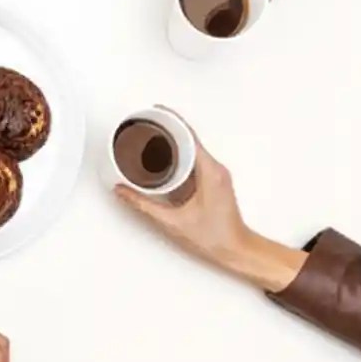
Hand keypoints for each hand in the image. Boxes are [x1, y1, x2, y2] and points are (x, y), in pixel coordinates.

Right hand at [114, 136, 305, 291]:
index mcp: (209, 171)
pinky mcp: (213, 180)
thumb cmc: (216, 237)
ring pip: (191, 148)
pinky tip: (163, 158)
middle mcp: (215, 168)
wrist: (237, 250)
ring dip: (172, 141)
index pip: (188, 135)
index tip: (155, 111)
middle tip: (146, 123)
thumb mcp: (172, 221)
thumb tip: (123, 191)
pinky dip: (178, 154)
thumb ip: (142, 204)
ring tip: (150, 138)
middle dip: (166, 127)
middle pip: (189, 137)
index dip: (171, 119)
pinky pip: (194, 159)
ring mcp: (216, 174)